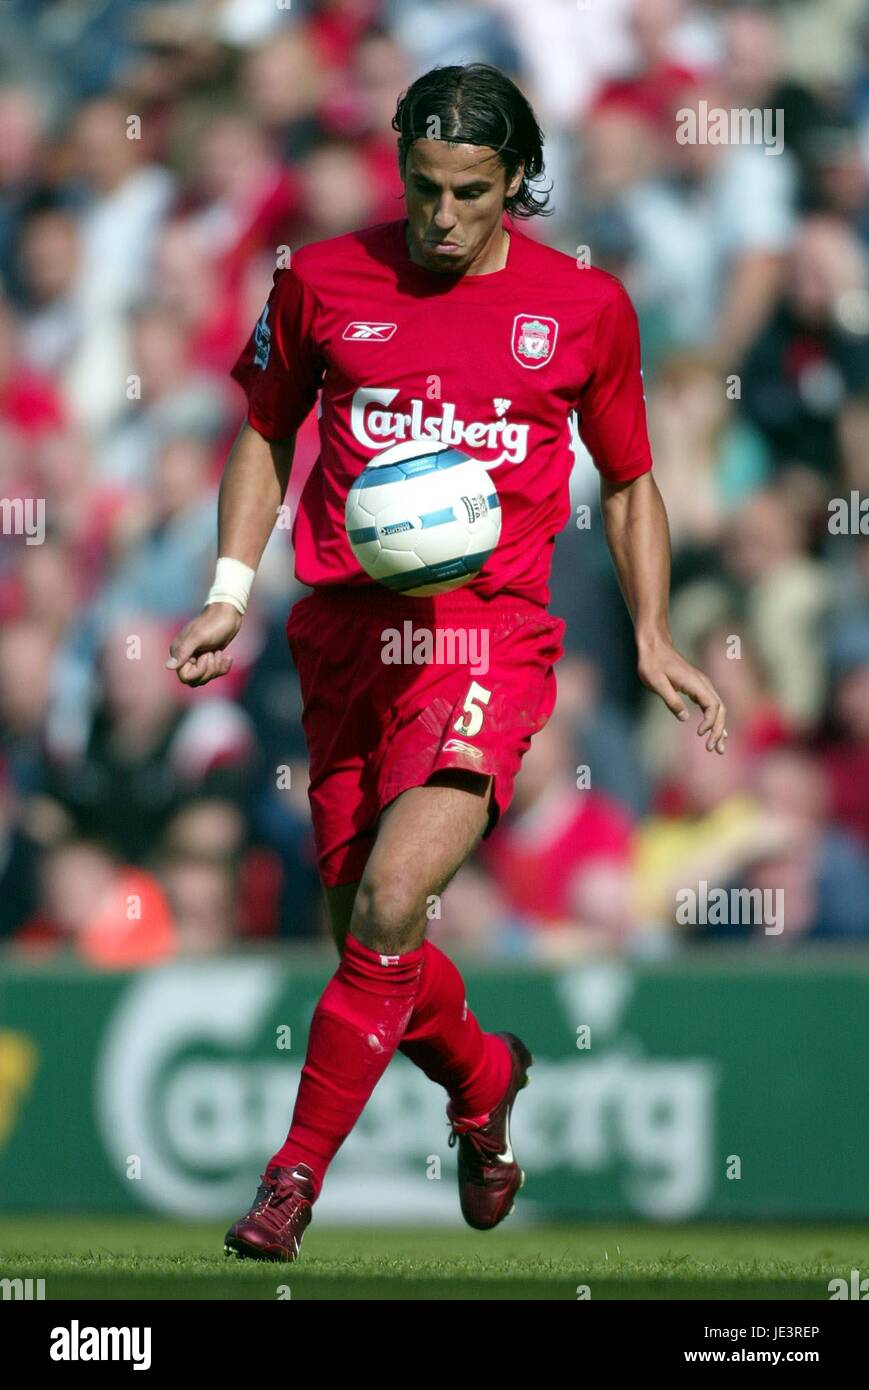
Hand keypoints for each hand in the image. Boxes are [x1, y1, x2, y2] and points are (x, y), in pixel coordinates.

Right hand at [166, 603, 241, 686]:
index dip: (199, 671)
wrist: (228, 613)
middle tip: (214, 654)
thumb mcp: (198, 637)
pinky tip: (227, 656)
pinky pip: (215, 673)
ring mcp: (198, 658)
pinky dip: (223, 667)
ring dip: (216, 668)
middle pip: (196, 680)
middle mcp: (186, 657)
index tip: (206, 656)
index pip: (185, 677)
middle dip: (209, 670)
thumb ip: (183, 652)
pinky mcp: (209, 658)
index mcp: (179, 652)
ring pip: (206, 678)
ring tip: (219, 653)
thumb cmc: (213, 623)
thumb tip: (168, 667)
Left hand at [637, 635, 727, 753]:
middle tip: (713, 749)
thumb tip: (685, 718)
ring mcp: (702, 685)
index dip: (710, 722)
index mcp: (695, 682)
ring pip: (718, 709)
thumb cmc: (652, 664)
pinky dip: (715, 721)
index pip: (713, 705)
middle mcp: (703, 683)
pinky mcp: (698, 688)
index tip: (700, 734)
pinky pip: (711, 706)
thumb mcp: (656, 682)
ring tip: (719, 749)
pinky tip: (717, 734)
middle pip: (720, 709)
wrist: (654, 647)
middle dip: (718, 730)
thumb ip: (671, 700)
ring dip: (719, 728)